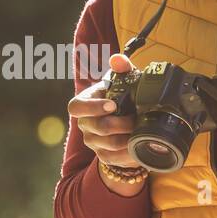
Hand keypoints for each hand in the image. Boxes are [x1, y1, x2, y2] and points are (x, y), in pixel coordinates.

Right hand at [67, 53, 145, 195]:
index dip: (92, 107)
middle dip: (120, 123)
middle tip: (136, 118)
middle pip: (98, 127)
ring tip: (141, 131)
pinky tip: (140, 145)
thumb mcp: (123, 81)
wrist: (127, 119)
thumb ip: (121, 68)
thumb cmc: (123, 97)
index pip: (76, 107)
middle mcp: (85, 124)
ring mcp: (93, 142)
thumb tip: (118, 59)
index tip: (112, 104)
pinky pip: (115, 159)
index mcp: (84, 104)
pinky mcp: (103, 156)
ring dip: (127, 138)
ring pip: (109, 145)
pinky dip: (130, 152)